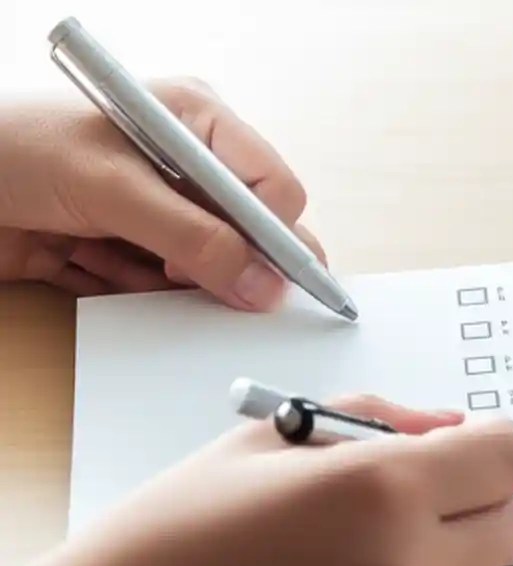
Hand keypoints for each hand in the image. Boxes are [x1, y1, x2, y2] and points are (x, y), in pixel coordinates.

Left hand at [0, 77, 324, 309]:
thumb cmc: (6, 147)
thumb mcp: (111, 189)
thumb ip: (194, 239)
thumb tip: (264, 284)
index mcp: (194, 120)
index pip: (271, 186)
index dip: (278, 235)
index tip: (278, 283)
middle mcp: (180, 162)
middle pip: (242, 231)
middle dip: (228, 264)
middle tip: (218, 291)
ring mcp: (150, 204)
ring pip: (200, 266)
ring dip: (169, 281)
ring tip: (122, 260)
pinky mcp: (119, 244)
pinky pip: (154, 286)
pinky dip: (132, 291)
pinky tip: (92, 265)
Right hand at [0, 397, 512, 565]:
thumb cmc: (167, 546)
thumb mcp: (261, 445)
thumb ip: (374, 422)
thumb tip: (448, 427)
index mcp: (380, 489)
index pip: (509, 457)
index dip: (490, 445)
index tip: (471, 448)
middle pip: (511, 525)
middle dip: (473, 504)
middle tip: (412, 504)